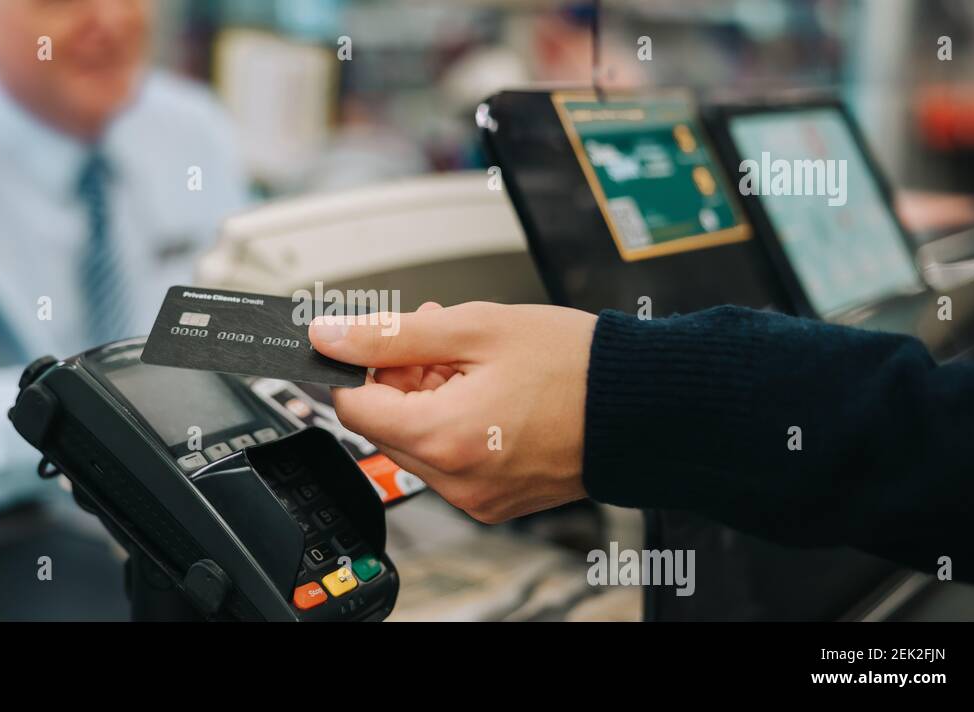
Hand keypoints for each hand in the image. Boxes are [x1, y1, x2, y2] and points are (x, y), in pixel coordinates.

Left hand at [308, 301, 597, 522]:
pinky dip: (457, 426)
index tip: (378, 343)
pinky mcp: (497, 502)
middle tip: (442, 343)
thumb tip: (329, 336)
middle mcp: (456, 480)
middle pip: (385, 427)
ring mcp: (477, 497)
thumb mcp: (474, 329)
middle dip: (402, 380)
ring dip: (429, 400)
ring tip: (474, 364)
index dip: (358, 368)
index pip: (352, 409)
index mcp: (444, 438)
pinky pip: (451, 463)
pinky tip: (489, 394)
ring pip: (418, 443)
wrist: (644, 406)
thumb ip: (391, 334)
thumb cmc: (576, 364)